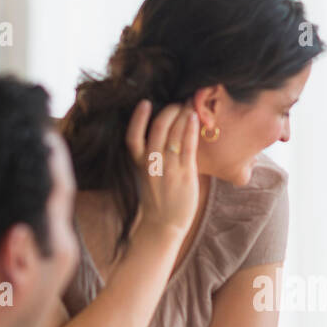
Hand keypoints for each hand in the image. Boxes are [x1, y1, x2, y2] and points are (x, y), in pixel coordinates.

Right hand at [125, 99, 199, 235]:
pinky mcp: (184, 175)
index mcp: (139, 164)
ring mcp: (168, 169)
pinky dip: (190, 130)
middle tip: (179, 101)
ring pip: (172, 134)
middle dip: (169, 110)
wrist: (164, 225)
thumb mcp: (146, 176)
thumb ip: (149, 158)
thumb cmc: (158, 200)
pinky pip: (187, 147)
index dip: (138, 118)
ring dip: (181, 115)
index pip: (132, 137)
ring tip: (189, 104)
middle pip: (157, 129)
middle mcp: (151, 164)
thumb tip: (161, 138)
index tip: (145, 102)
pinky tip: (194, 118)